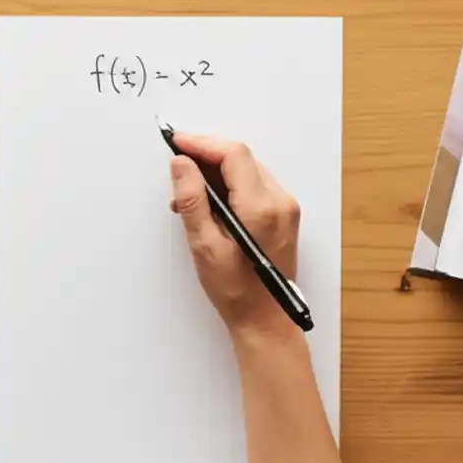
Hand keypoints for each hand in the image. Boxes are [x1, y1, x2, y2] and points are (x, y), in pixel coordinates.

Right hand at [168, 133, 300, 339]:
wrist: (265, 319)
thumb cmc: (235, 291)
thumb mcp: (205, 246)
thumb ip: (193, 201)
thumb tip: (181, 164)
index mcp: (261, 208)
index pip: (233, 154)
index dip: (202, 143)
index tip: (176, 142)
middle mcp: (280, 201)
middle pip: (241, 158)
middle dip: (206, 156)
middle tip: (176, 169)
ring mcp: (285, 207)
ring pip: (247, 169)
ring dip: (216, 172)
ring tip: (187, 195)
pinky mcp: (284, 215)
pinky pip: (254, 184)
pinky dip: (230, 185)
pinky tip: (210, 204)